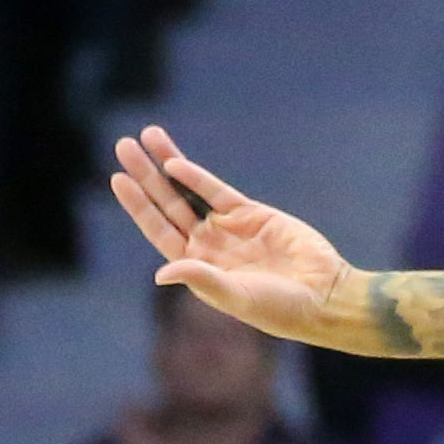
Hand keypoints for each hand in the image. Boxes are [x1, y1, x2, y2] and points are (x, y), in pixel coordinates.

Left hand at [111, 126, 367, 349]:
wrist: (325, 296)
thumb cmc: (281, 308)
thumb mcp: (237, 297)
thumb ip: (201, 280)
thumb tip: (160, 273)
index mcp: (197, 269)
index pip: (158, 231)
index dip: (138, 205)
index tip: (118, 178)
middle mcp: (208, 247)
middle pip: (167, 205)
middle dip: (145, 176)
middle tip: (122, 146)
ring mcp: (228, 228)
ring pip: (188, 191)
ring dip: (166, 164)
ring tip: (145, 135)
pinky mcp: (251, 214)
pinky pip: (216, 191)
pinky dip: (196, 176)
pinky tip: (175, 161)